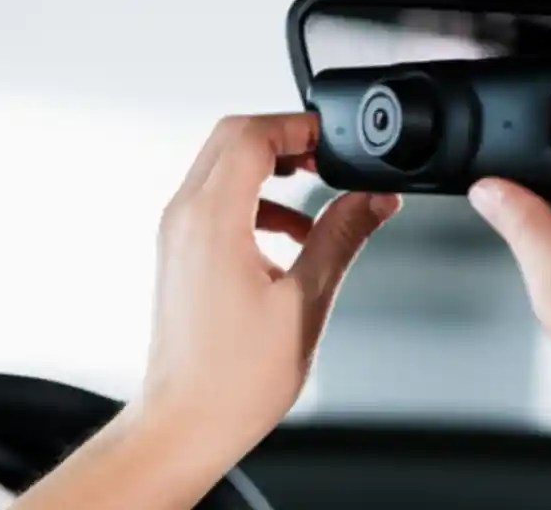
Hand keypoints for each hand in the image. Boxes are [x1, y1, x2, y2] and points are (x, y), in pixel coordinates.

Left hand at [146, 113, 399, 459]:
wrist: (185, 424)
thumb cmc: (234, 379)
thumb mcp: (307, 300)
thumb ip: (343, 237)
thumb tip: (374, 200)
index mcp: (212, 221)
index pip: (250, 135)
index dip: (297, 125)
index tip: (333, 138)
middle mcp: (184, 219)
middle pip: (230, 139)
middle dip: (284, 139)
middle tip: (327, 157)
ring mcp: (177, 236)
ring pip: (222, 168)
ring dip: (272, 171)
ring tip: (317, 199)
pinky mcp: (181, 254)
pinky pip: (217, 201)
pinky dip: (256, 201)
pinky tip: (292, 238)